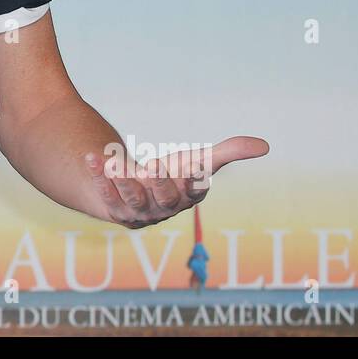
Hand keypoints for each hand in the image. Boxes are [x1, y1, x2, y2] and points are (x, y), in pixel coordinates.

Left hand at [82, 135, 269, 228]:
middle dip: (159, 183)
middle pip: (164, 199)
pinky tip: (91, 157)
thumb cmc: (172, 174)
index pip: (194, 193)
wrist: (135, 189)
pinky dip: (97, 176)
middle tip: (153, 165)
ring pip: (131, 200)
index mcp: (187, 198)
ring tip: (112, 162)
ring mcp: (137, 212)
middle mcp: (163, 209)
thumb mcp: (197, 161)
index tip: (193, 169)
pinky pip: (104, 195)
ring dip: (122, 182)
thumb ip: (228, 153)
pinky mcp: (113, 209)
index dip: (193, 182)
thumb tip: (265, 146)